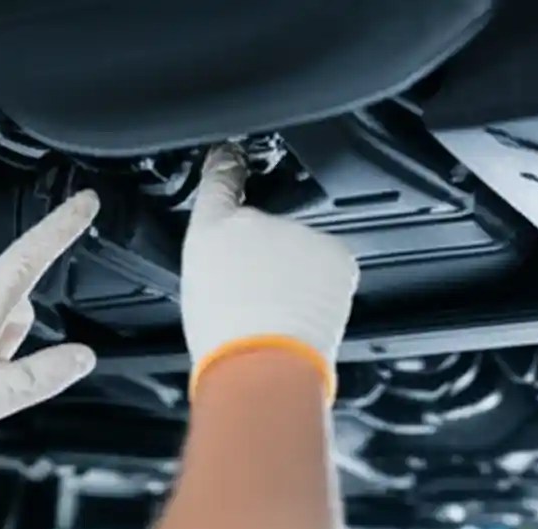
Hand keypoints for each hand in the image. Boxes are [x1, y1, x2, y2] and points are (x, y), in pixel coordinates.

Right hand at [182, 144, 358, 400]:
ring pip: (301, 248)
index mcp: (213, 226)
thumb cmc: (226, 338)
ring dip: (296, 270)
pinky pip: (329, 265)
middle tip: (255, 293)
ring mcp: (301, 234)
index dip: (227, 166)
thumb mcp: (201, 288)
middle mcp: (258, 219)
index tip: (230, 157)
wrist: (264, 363)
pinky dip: (322, 285)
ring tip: (277, 310)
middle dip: (267, 252)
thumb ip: (216, 256)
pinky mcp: (336, 255)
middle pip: (267, 225)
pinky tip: (301, 312)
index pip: (222, 180)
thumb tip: (229, 254)